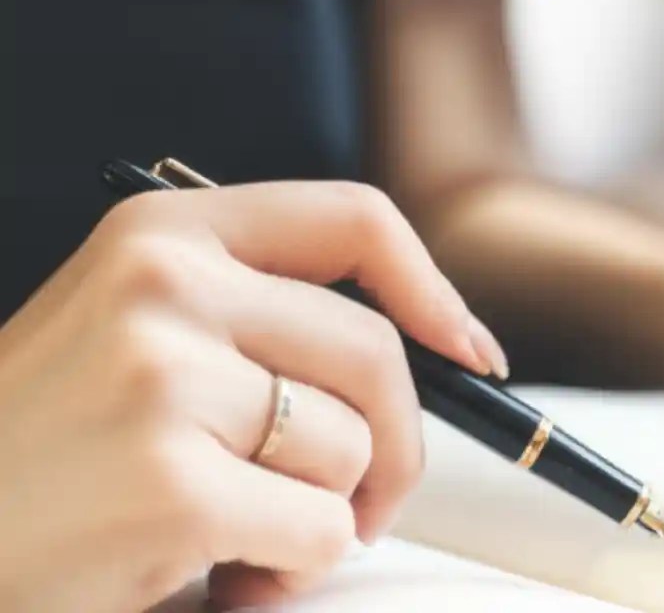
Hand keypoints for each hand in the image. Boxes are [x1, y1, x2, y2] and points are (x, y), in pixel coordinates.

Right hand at [0, 183, 506, 611]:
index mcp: (167, 233)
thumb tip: (443, 346)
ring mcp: (162, 378)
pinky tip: (223, 575)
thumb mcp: (148, 332)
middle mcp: (165, 286)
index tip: (472, 352)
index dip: (434, 289)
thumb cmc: (60, 444)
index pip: (355, 220)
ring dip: (326, 516)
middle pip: (376, 352)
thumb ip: (267, 318)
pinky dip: (292, 569)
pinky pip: (318, 528)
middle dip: (399, 445)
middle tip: (368, 504)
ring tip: (244, 538)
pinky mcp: (168, 480)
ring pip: (351, 447)